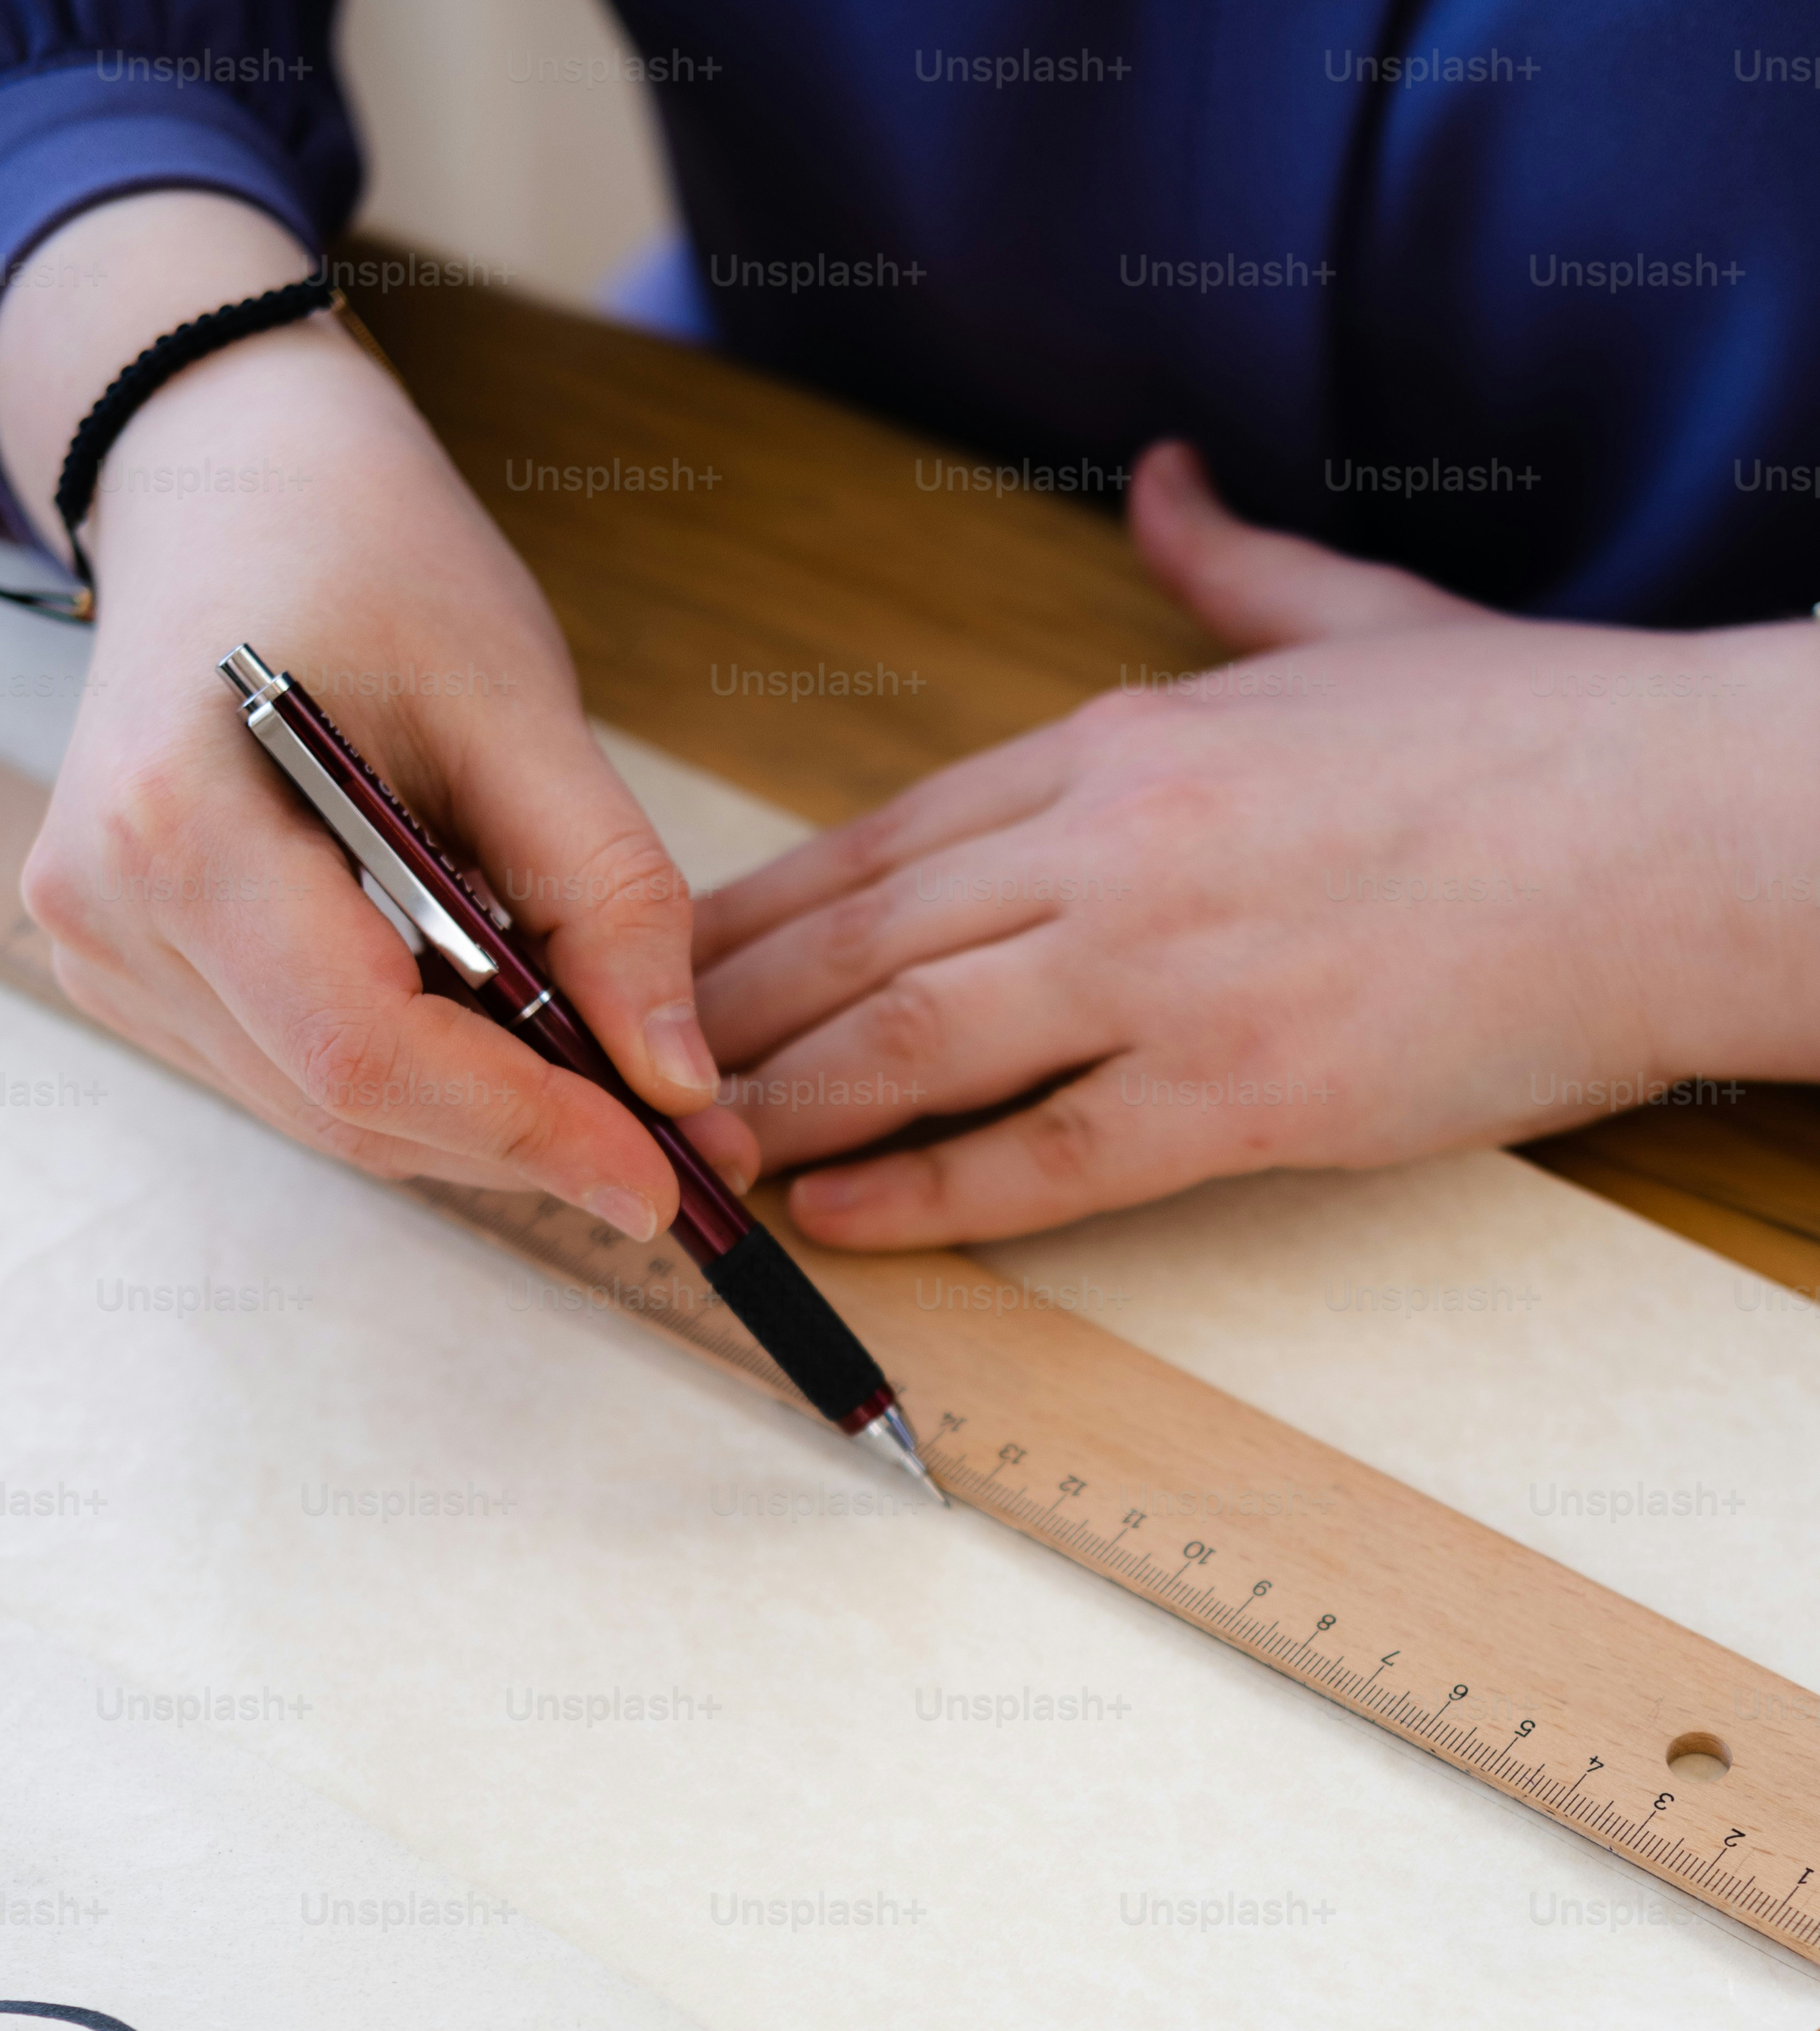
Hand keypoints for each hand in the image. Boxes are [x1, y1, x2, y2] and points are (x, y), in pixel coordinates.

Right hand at [2, 193, 756, 1236]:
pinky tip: (495, 1024)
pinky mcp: (137, 969)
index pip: (367, 1050)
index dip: (525, 1131)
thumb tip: (675, 1083)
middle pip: (350, 1103)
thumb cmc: (369, 556)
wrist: (237, 483)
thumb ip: (607, 900)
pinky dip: (422, 1079)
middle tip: (676, 1146)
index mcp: (181, 824)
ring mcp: (107, 950)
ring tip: (601, 1076)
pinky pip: (301, 1077)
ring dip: (481, 1118)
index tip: (664, 1177)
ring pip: (332, 1113)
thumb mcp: (519, 709)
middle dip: (526, 1138)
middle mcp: (112, 909)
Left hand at [692, 440, 1819, 1247]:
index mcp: (1129, 741)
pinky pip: (1040, 1157)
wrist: (1686, 830)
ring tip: (695, 1147)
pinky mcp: (1244, 1095)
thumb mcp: (1356, 618)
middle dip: (726, 1007)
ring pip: (912, 1041)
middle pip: (862, 936)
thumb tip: (1159, 482)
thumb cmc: (1534, 735)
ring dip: (786, 1099)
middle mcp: (1118, 849)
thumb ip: (1226, 566)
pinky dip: (924, 1191)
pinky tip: (840, 1212)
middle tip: (625, 1063)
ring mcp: (1171, 975)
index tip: (668, 949)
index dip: (757, 904)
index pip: (887, 834)